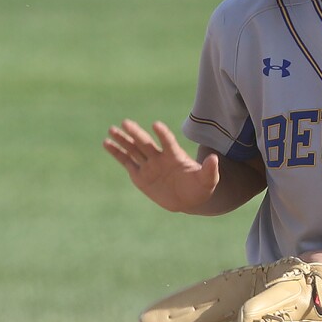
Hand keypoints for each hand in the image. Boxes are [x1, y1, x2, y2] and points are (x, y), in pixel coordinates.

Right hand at [103, 119, 220, 212]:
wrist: (189, 199)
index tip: (156, 124)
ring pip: (133, 150)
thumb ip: (209, 169)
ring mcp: (149, 165)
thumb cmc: (200, 187)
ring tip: (112, 129)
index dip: (163, 134)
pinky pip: (126, 162)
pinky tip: (107, 143)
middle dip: (136, 133)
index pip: (168, 142)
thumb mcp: (208, 180)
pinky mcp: (140, 176)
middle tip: (126, 122)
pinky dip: (117, 153)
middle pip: (146, 143)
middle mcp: (160, 158)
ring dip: (123, 140)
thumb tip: (214, 158)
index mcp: (175, 156)